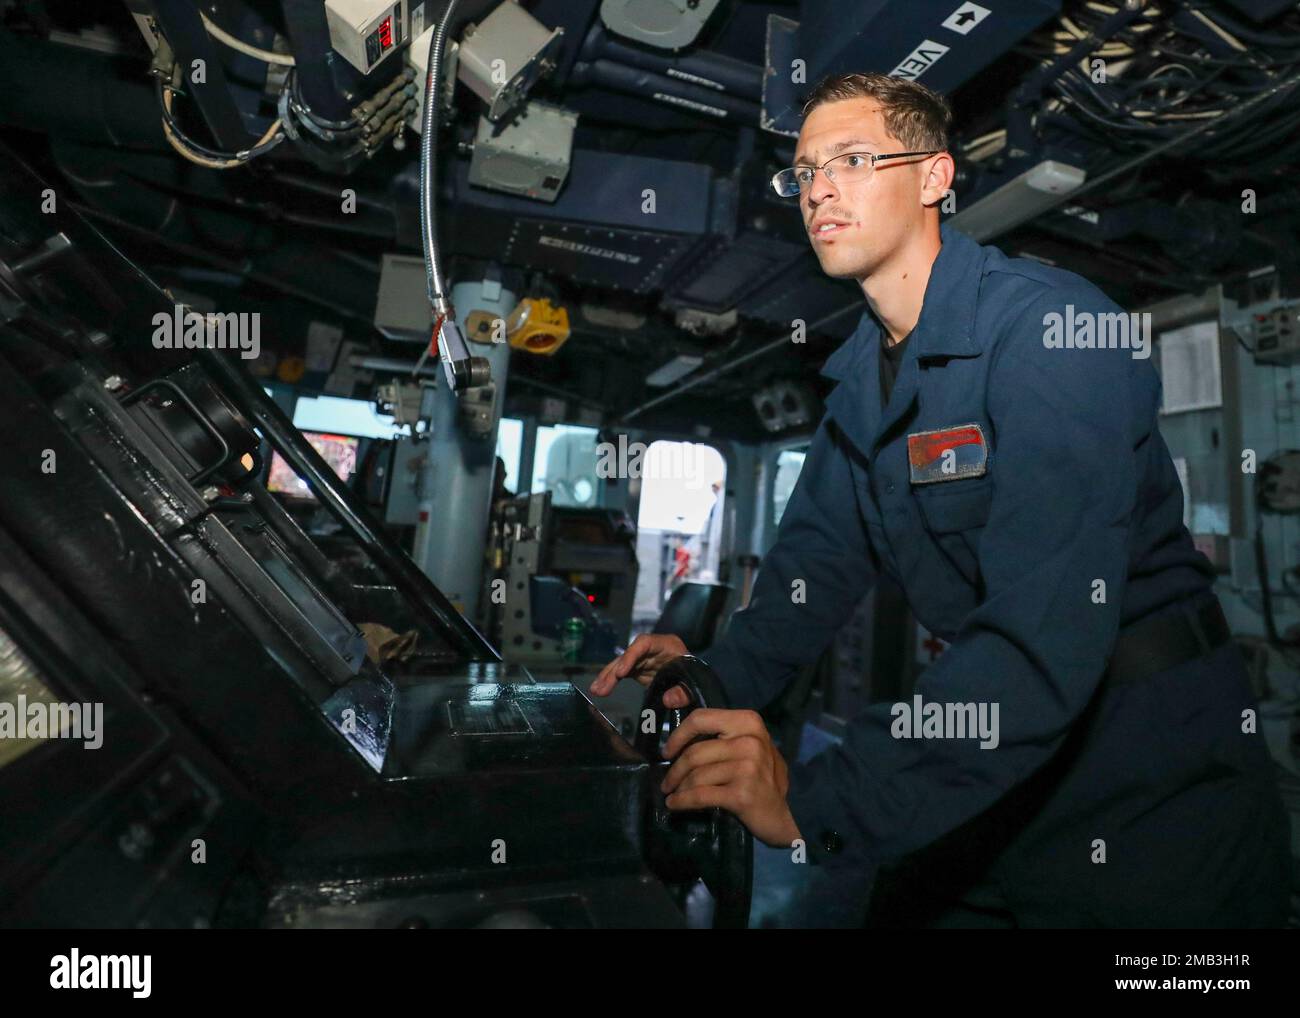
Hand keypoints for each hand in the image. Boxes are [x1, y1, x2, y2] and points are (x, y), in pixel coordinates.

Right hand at [589, 633, 691, 707]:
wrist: (696, 676)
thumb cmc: (696, 675)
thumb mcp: (694, 683)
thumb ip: (683, 692)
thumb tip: (668, 700)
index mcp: (668, 644)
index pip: (645, 643)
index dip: (631, 656)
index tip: (622, 672)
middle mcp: (652, 648)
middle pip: (629, 654)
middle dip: (614, 670)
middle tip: (601, 687)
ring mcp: (643, 657)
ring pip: (622, 663)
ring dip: (608, 677)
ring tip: (596, 690)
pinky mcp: (638, 668)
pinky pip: (621, 672)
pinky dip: (610, 681)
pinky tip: (600, 689)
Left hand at [660, 708, 801, 848]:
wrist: (782, 814)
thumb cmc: (760, 776)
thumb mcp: (746, 744)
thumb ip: (718, 730)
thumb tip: (672, 700)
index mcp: (749, 723)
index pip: (701, 718)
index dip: (678, 734)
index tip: (667, 751)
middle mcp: (750, 742)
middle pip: (694, 752)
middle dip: (674, 770)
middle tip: (667, 781)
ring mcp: (747, 768)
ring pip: (695, 776)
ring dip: (678, 787)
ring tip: (672, 794)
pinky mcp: (742, 794)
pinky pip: (699, 795)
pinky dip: (682, 801)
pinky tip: (674, 804)